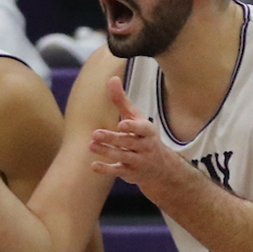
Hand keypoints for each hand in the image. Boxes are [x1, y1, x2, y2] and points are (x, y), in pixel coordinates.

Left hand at [90, 78, 193, 193]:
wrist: (161, 167)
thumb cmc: (143, 137)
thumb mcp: (136, 118)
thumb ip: (122, 101)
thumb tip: (112, 79)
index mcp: (147, 132)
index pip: (142, 129)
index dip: (133, 127)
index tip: (122, 125)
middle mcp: (144, 147)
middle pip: (128, 142)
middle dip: (113, 139)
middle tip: (96, 134)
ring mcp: (137, 161)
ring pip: (122, 157)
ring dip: (107, 152)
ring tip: (91, 145)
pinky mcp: (129, 173)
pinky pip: (117, 171)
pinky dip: (106, 169)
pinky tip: (94, 165)